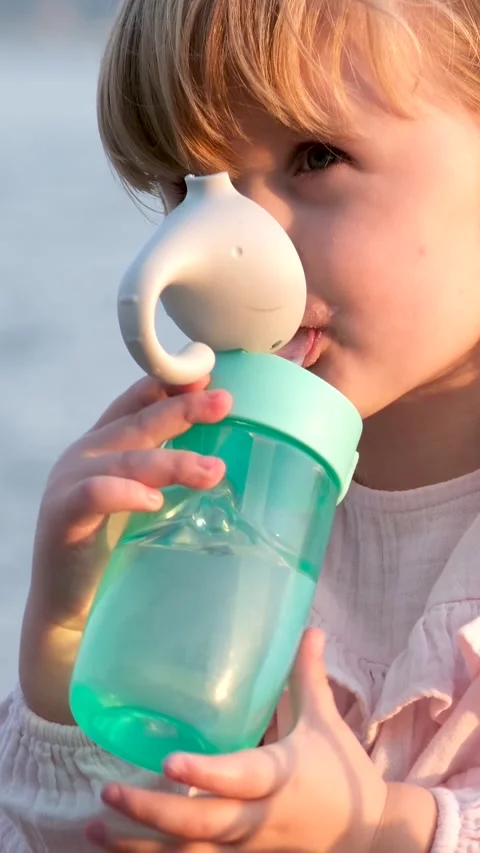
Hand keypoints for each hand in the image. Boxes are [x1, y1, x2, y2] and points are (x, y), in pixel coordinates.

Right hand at [19, 375, 230, 722]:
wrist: (69, 605)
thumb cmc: (114, 550)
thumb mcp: (144, 501)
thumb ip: (167, 475)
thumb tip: (226, 460)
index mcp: (106, 445)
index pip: (138, 401)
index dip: (172, 385)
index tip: (212, 376)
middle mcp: (86, 454)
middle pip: (140, 420)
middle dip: (184, 409)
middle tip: (225, 402)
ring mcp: (70, 482)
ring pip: (127, 458)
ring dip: (173, 460)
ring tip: (214, 470)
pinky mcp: (60, 516)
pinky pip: (94, 495)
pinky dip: (125, 493)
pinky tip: (154, 501)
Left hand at [85, 630, 389, 852]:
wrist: (368, 837)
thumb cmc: (343, 772)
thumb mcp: (325, 722)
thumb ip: (308, 676)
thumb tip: (309, 628)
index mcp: (282, 776)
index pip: (242, 775)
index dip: (207, 772)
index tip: (169, 762)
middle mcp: (260, 816)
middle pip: (203, 823)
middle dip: (153, 812)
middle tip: (109, 791)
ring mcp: (248, 846)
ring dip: (139, 845)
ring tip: (93, 828)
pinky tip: (117, 850)